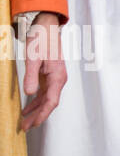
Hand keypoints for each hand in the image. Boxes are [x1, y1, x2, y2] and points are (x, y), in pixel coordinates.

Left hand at [21, 12, 64, 130]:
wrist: (47, 27)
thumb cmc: (41, 41)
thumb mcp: (33, 58)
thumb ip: (31, 76)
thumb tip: (29, 93)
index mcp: (58, 77)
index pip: (52, 101)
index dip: (42, 114)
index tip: (33, 124)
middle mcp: (59, 79)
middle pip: (50, 103)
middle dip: (38, 116)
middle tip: (24, 128)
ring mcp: (55, 77)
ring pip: (47, 99)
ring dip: (36, 110)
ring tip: (24, 121)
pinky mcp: (50, 75)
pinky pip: (44, 93)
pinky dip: (36, 101)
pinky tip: (27, 107)